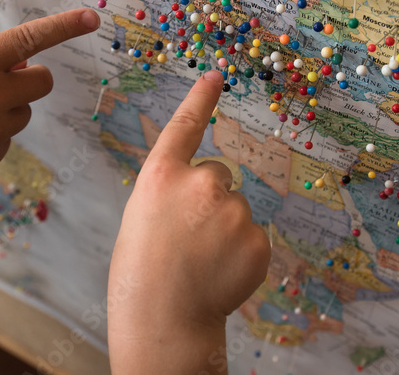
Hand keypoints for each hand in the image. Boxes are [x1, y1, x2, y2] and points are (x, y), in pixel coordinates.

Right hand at [107, 72, 270, 372]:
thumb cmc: (141, 276)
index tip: (218, 75)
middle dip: (208, 199)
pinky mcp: (257, 239)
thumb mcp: (141, 219)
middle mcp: (201, 183)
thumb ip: (171, 194)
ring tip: (200, 262)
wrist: (164, 323)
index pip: (184, 126)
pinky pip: (252, 236)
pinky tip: (219, 273)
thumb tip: (201, 192)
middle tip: (187, 238)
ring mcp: (233, 211)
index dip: (201, 99)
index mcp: (161, 176)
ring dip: (224, 229)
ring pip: (236, 208)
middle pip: (217, 175)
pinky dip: (240, 253)